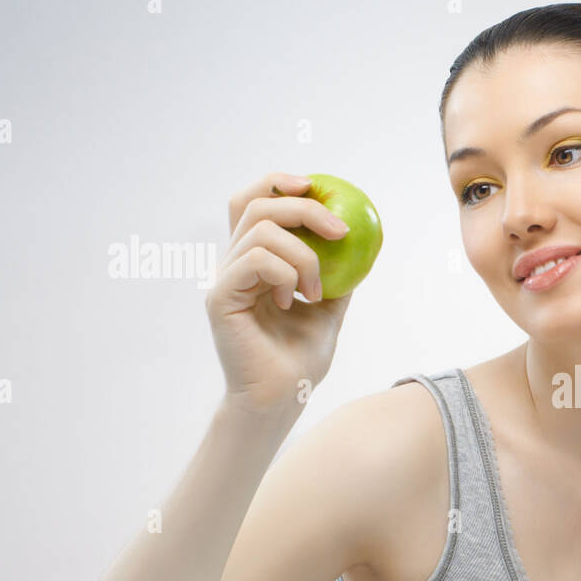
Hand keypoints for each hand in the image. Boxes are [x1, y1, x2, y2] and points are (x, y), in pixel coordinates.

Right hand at [205, 171, 354, 415]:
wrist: (283, 397)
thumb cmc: (301, 358)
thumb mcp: (329, 308)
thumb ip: (337, 274)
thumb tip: (361, 241)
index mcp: (253, 261)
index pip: (253, 203)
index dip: (278, 183)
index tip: (316, 185)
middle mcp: (233, 264)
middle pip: (256, 205)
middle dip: (304, 208)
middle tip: (341, 231)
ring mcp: (223, 279)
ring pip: (261, 232)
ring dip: (303, 255)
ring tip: (316, 291)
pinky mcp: (220, 297)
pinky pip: (255, 261)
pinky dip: (285, 274)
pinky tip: (292, 301)